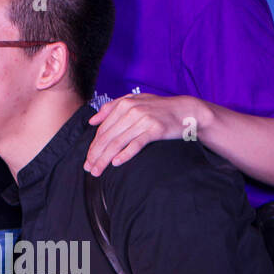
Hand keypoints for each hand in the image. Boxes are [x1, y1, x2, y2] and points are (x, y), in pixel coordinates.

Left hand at [85, 94, 206, 175]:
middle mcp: (131, 111)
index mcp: (124, 104)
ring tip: (98, 171)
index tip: (87, 160)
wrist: (187, 111)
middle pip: (107, 137)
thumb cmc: (159, 109)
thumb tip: (92, 121)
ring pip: (118, 142)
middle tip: (89, 169)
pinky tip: (116, 163)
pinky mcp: (155, 129)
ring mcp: (143, 120)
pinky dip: (124, 154)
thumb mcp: (135, 102)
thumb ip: (112, 108)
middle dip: (95, 155)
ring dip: (105, 158)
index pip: (103, 130)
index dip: (93, 146)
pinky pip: (136, 144)